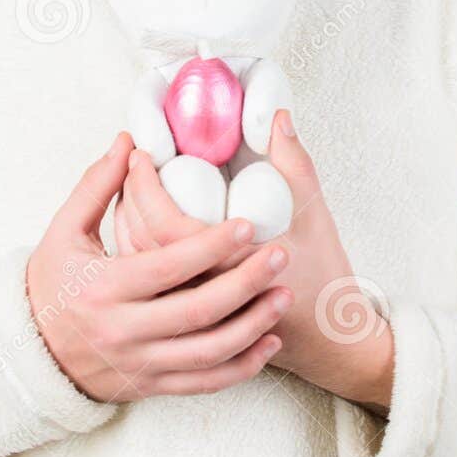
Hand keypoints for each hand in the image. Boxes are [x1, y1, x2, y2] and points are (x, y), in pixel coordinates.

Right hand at [26, 133, 292, 402]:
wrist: (31, 351)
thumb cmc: (52, 283)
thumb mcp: (64, 231)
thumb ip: (97, 186)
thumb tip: (127, 142)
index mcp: (105, 288)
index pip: (168, 267)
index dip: (210, 247)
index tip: (247, 225)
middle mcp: (124, 331)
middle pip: (197, 311)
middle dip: (244, 283)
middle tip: (281, 255)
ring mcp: (141, 363)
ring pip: (208, 352)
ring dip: (252, 325)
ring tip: (284, 296)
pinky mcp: (152, 385)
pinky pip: (205, 383)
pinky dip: (241, 366)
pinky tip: (269, 340)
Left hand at [114, 116, 393, 412]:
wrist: (330, 338)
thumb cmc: (323, 277)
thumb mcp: (312, 214)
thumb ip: (292, 164)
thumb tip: (277, 118)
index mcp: (227, 268)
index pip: (164, 226)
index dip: (145, 187)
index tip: (141, 155)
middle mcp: (201, 294)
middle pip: (140, 246)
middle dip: (128, 198)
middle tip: (130, 163)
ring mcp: (191, 313)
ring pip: (139, 266)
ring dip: (127, 224)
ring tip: (130, 188)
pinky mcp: (189, 318)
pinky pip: (148, 283)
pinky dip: (137, 250)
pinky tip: (138, 226)